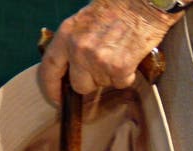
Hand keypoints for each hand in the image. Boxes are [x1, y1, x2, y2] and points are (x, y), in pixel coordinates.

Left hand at [39, 0, 179, 101]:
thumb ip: (73, 42)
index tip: (57, 98)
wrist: (142, 2)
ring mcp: (99, 60)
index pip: (50, 68)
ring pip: (102, 85)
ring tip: (117, 52)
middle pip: (79, 86)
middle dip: (91, 81)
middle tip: (102, 64)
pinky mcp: (119, 68)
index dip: (51, 88)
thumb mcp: (84, 20)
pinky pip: (121, 83)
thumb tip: (69, 66)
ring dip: (110, 75)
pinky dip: (126, 75)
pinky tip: (129, 56)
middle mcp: (79, 49)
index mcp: (67, 34)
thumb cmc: (116, 6)